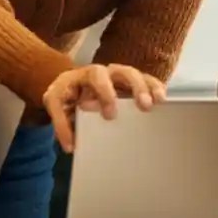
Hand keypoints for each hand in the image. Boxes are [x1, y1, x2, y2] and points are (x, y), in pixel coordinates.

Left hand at [43, 64, 165, 151]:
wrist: (68, 86)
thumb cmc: (65, 96)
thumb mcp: (56, 106)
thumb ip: (61, 123)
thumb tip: (71, 146)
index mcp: (85, 75)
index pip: (96, 77)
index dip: (106, 93)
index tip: (111, 114)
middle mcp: (105, 72)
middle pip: (123, 71)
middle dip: (134, 88)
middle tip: (142, 106)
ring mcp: (119, 76)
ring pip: (137, 75)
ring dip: (148, 88)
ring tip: (157, 102)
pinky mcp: (131, 83)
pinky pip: (146, 81)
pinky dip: (155, 88)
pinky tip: (162, 100)